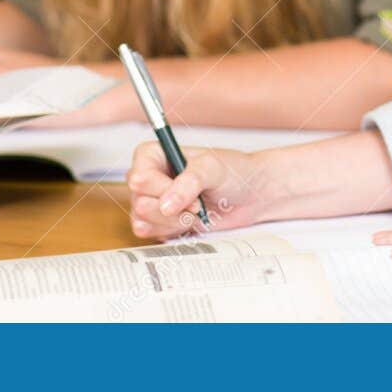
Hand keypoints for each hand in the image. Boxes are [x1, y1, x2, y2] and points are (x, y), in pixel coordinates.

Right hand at [127, 144, 271, 236]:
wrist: (251, 195)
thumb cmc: (233, 172)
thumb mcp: (211, 168)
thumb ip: (188, 183)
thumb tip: (165, 205)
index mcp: (153, 156)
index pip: (139, 178)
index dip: (161, 190)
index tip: (189, 192)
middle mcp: (149, 178)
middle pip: (139, 203)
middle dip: (172, 210)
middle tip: (197, 204)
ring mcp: (154, 202)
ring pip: (143, 222)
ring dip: (174, 222)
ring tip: (196, 212)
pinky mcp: (161, 223)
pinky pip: (153, 235)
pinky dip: (174, 231)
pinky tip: (191, 222)